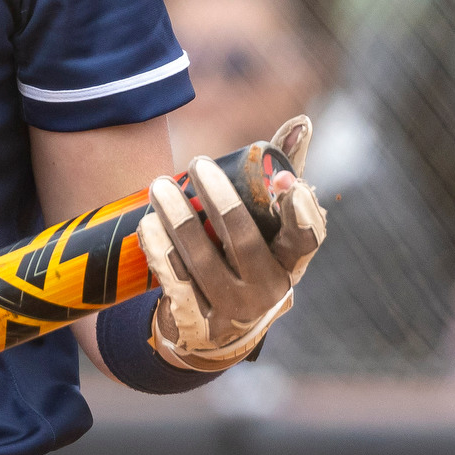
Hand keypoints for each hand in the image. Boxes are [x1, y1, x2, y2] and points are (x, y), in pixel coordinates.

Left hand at [142, 116, 327, 371]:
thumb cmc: (243, 261)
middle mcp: (266, 291)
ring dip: (179, 220)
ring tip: (160, 186)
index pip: (306, 241)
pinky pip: (173, 282)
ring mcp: (230, 311)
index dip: (301, 214)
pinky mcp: (194, 323)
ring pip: (202, 262)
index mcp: (290, 265)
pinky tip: (147, 223)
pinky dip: (159, 251)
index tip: (287, 182)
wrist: (212, 332)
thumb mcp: (266, 226)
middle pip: (245, 244)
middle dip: (221, 200)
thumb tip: (301, 122)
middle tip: (199, 162)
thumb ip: (281, 172)